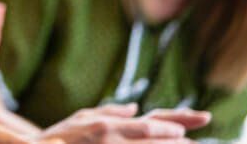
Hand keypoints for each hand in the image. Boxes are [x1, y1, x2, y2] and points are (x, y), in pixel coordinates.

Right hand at [39, 103, 204, 143]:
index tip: (185, 129)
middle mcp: (110, 139)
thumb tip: (134, 108)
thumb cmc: (61, 137)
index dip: (168, 125)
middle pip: (150, 141)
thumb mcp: (82, 117)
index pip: (145, 124)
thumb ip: (110, 111)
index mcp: (107, 125)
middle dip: (174, 143)